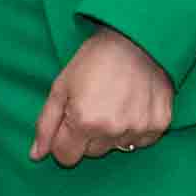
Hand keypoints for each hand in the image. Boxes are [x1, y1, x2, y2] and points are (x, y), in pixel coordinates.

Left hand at [32, 27, 178, 167]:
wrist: (137, 38)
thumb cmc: (94, 59)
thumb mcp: (61, 87)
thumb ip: (46, 124)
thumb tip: (36, 156)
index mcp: (84, 121)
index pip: (66, 157)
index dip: (64, 140)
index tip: (71, 119)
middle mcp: (112, 130)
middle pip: (91, 153)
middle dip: (88, 135)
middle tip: (94, 105)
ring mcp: (138, 129)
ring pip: (116, 147)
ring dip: (112, 132)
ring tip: (115, 102)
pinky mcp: (159, 125)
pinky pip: (140, 141)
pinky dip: (134, 129)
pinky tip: (133, 105)